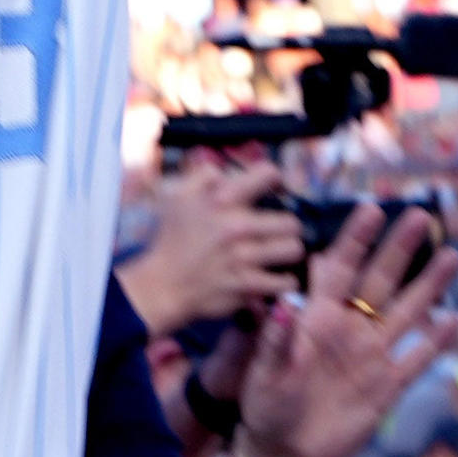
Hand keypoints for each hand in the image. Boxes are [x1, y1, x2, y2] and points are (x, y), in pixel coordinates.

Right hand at [118, 154, 305, 333]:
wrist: (164, 284)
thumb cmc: (174, 239)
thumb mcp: (180, 196)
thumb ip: (204, 174)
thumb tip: (226, 170)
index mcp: (223, 200)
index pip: (267, 174)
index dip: (274, 178)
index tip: (274, 187)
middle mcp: (237, 227)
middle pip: (291, 221)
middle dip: (287, 224)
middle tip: (280, 229)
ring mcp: (244, 259)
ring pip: (293, 249)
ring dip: (288, 250)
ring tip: (280, 251)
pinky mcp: (246, 286)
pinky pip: (284, 282)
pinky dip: (283, 280)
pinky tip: (276, 275)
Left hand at [227, 205, 457, 456]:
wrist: (285, 448)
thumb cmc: (267, 404)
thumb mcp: (263, 372)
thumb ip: (276, 340)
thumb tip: (283, 303)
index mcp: (318, 316)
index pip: (340, 267)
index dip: (355, 238)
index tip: (371, 208)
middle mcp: (350, 327)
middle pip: (380, 280)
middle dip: (399, 248)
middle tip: (418, 216)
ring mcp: (371, 355)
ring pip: (406, 312)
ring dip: (429, 285)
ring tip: (451, 256)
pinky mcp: (386, 386)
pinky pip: (415, 359)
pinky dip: (436, 342)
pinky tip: (457, 322)